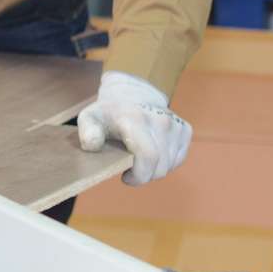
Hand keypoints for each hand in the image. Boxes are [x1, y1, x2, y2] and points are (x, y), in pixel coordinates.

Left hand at [77, 71, 192, 184]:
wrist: (132, 93)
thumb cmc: (108, 112)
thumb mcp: (89, 119)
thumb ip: (87, 133)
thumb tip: (93, 145)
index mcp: (135, 120)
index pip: (148, 156)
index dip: (139, 175)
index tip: (126, 177)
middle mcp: (159, 120)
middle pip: (160, 166)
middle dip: (145, 175)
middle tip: (131, 170)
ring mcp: (175, 124)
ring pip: (170, 165)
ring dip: (155, 169)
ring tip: (139, 159)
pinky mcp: (185, 128)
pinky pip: (178, 158)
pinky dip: (166, 162)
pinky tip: (152, 153)